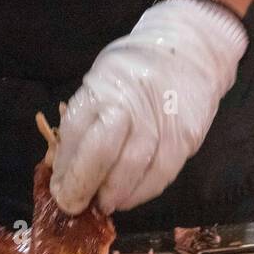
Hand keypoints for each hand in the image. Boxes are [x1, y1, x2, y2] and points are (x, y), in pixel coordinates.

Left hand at [50, 0, 247, 215]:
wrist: (192, 48)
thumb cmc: (136, 69)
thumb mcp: (102, 80)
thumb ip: (86, 120)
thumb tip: (67, 169)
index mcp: (103, 88)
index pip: (76, 134)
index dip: (65, 170)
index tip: (60, 190)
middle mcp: (131, 103)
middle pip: (103, 154)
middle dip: (85, 186)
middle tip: (77, 205)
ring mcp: (161, 121)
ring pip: (134, 170)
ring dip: (115, 195)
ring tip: (104, 203)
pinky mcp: (185, 137)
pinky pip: (161, 175)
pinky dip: (142, 192)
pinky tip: (129, 197)